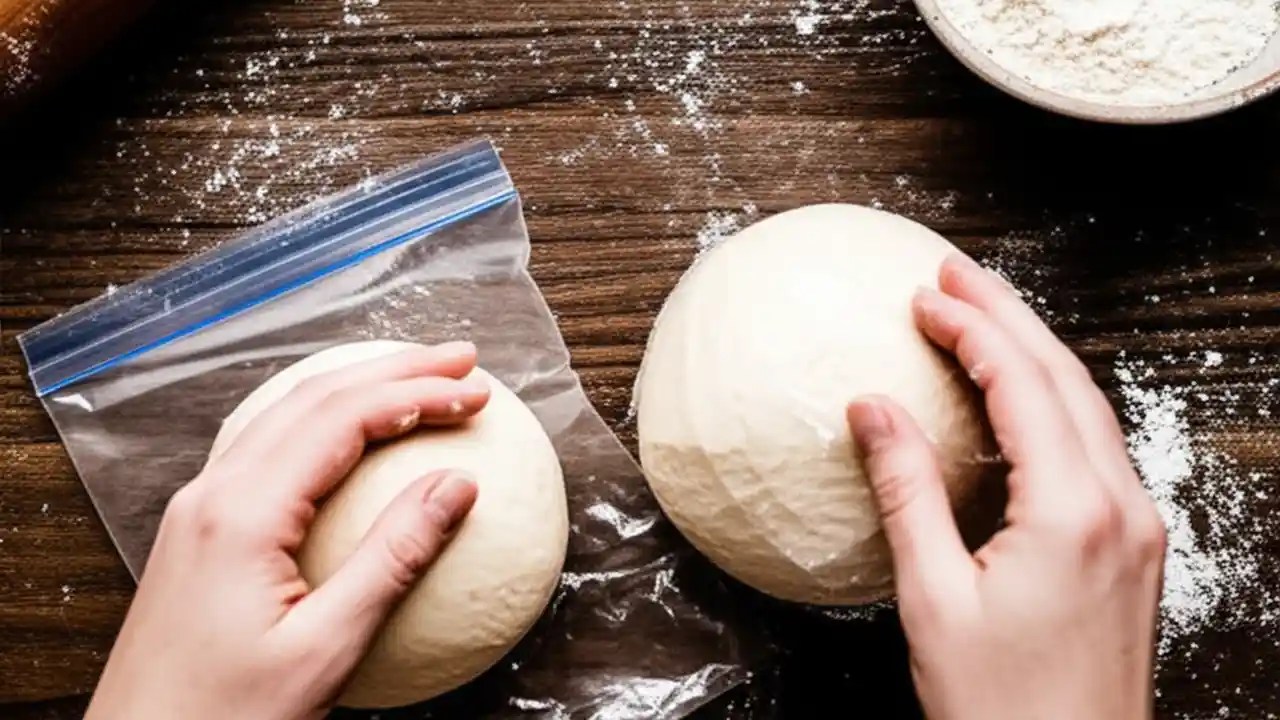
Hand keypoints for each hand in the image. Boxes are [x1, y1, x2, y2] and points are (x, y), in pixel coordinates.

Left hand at [85, 342, 490, 719]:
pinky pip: (268, 449)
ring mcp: (198, 509)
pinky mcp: (199, 532)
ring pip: (287, 416)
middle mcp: (212, 493)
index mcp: (242, 512)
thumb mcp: (326, 648)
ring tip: (420, 380)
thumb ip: (393, 559)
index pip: (342, 420)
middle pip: (314, 399)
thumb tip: (457, 487)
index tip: (477, 394)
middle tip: (462, 360)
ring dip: (359, 389)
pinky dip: (324, 423)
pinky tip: (353, 435)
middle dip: (394, 370)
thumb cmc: (227, 718)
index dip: (417, 395)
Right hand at [846, 254, 1165, 719]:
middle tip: (954, 272)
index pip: (1023, 385)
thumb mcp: (932, 599)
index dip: (971, 329)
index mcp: (1074, 513)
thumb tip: (871, 410)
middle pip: (1066, 377)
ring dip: (1033, 351)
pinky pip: (1094, 446)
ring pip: (1087, 407)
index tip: (923, 297)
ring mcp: (1135, 528)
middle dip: (1007, 315)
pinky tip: (1015, 395)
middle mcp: (1119, 508)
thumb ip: (905, 492)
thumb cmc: (1002, 709)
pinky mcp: (1130, 548)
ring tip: (980, 314)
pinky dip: (1050, 400)